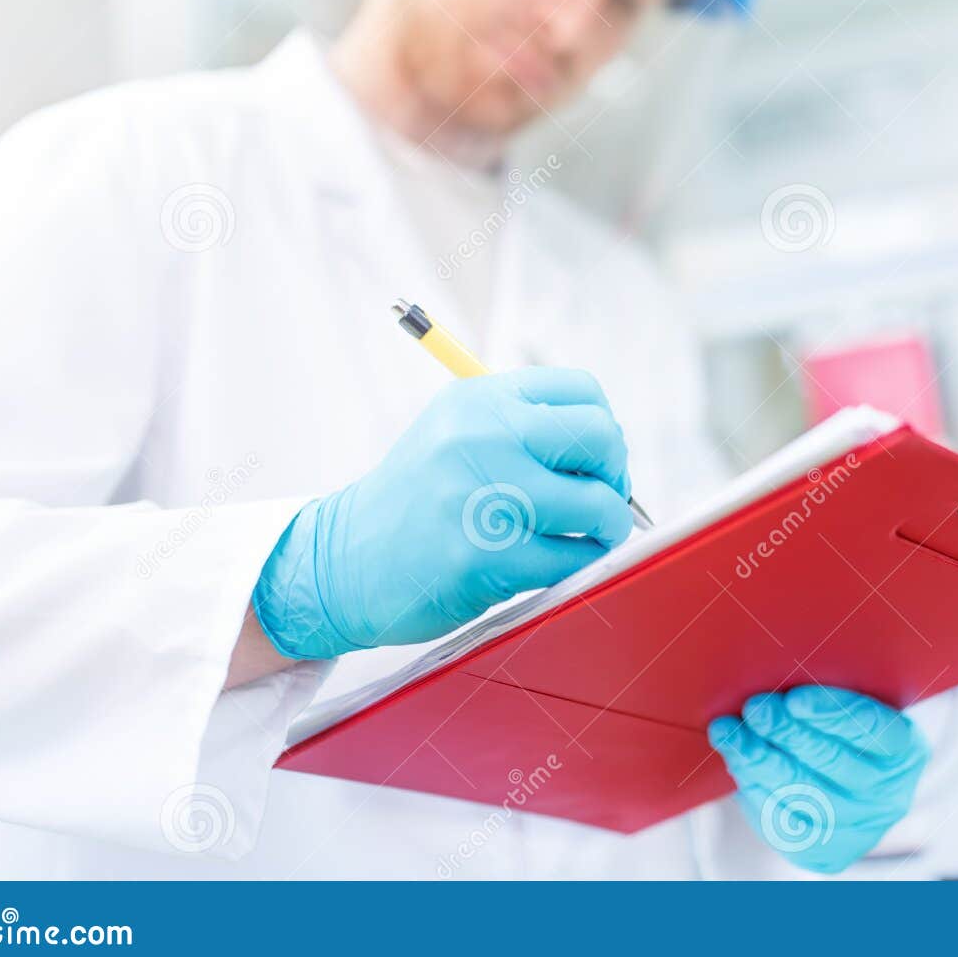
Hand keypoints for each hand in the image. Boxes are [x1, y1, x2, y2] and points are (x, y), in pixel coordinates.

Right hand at [252, 368, 633, 658]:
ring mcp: (484, 496)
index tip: (594, 462)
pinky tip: (561, 561)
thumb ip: (521, 426)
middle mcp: (482, 437)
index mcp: (480, 400)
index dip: (602, 430)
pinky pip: (572, 557)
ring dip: (607, 526)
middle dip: (614, 474)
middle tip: (602, 500)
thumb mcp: (456, 434)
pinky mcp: (486, 557)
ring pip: (596, 503)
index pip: (583, 393)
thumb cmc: (417, 502)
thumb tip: (608, 447)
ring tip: (590, 536)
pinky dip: (581, 563)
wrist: (343, 562)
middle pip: (599, 438)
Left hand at [709, 686, 927, 873]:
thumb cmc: (845, 729)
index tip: (795, 700)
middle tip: (755, 709)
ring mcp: (859, 829)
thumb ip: (831, 694)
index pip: (871, 729)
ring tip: (729, 733)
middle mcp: (888, 795)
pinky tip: (738, 764)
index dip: (832, 714)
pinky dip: (756, 790)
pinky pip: (784, 822)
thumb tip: (777, 671)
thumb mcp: (857, 705)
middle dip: (787, 734)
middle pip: (832, 762)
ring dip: (759, 760)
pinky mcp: (825, 852)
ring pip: (802, 794)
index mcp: (905, 749)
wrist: (854, 788)